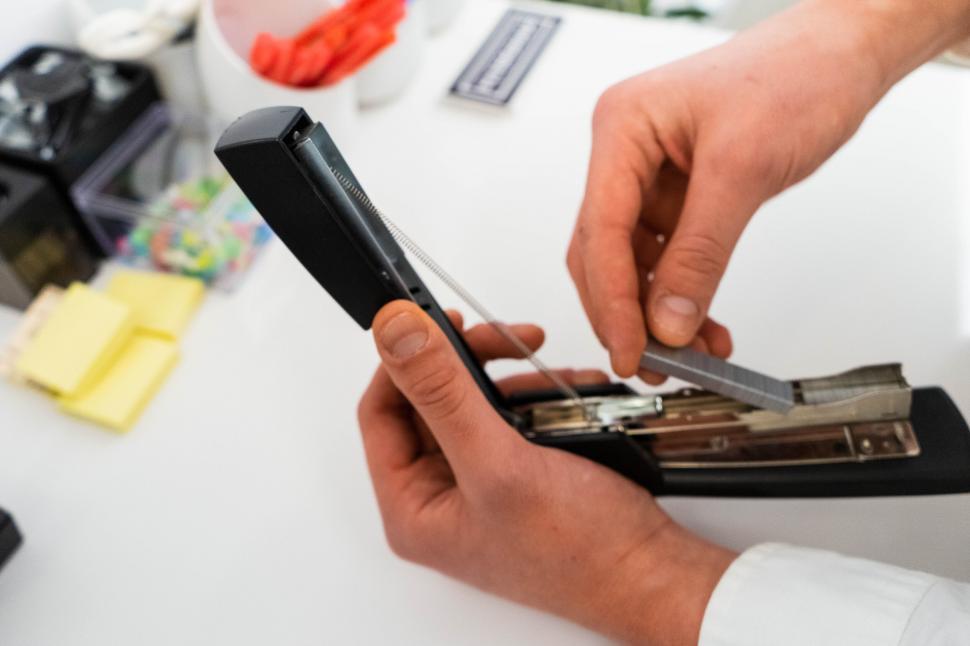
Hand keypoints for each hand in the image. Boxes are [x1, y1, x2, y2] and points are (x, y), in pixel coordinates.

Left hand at [358, 301, 734, 643]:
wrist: (652, 575)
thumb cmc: (579, 550)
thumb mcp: (499, 464)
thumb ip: (443, 394)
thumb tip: (395, 334)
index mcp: (413, 508)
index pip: (381, 413)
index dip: (403, 363)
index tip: (433, 323)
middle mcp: (441, 496)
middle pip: (429, 401)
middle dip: (471, 364)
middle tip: (505, 339)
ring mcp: (481, 484)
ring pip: (474, 403)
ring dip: (511, 379)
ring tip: (550, 376)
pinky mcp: (519, 474)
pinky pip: (511, 417)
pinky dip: (538, 398)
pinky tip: (567, 393)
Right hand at [566, 0, 969, 379]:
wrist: (840, 55)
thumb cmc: (795, 75)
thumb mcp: (744, 167)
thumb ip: (700, 252)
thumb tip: (669, 319)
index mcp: (623, 128)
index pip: (600, 229)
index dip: (611, 299)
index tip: (629, 348)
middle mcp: (627, 153)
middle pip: (604, 252)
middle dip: (626, 313)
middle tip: (650, 363)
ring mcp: (651, 176)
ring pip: (634, 263)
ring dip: (656, 313)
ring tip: (688, 354)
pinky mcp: (679, 196)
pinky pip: (668, 258)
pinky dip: (682, 296)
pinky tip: (702, 325)